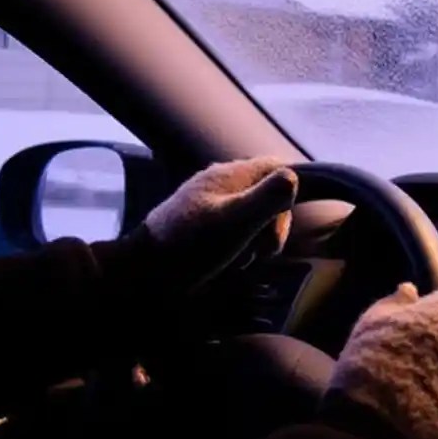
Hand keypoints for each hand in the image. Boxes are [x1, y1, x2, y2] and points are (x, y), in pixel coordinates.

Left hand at [143, 157, 297, 288]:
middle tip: (262, 250)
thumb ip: (266, 198)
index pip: (276, 166)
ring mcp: (211, 204)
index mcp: (230, 175)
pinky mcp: (203, 225)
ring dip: (258, 238)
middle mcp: (222, 184)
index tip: (280, 221)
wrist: (144, 272)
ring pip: (254, 215)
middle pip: (269, 194)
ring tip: (242, 257)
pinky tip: (230, 260)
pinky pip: (237, 229)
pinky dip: (241, 245)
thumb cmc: (192, 244)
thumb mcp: (235, 220)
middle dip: (274, 224)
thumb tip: (293, 177)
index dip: (288, 191)